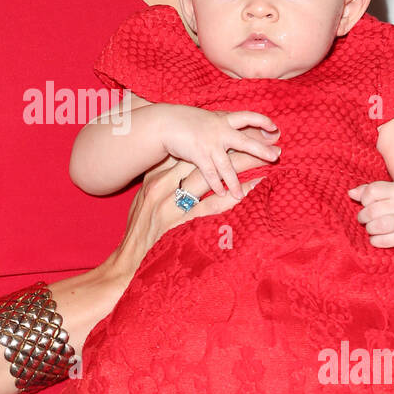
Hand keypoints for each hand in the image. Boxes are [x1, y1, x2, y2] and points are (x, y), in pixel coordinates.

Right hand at [102, 153, 265, 287]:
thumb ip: (159, 182)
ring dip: (241, 164)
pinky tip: (257, 185)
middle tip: (256, 137)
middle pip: (204, 158)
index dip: (212, 141)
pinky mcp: (185, 223)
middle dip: (230, 146)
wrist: (127, 262)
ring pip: (214, 176)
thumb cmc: (137, 233)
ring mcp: (174, 204)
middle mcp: (164, 186)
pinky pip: (219, 204)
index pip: (188, 152)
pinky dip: (239, 193)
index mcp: (154, 178)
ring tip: (265, 156)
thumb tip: (176, 168)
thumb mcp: (143, 201)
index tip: (232, 131)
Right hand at [157, 106, 280, 198]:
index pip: (247, 117)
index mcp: (223, 120)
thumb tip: (236, 126)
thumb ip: (221, 123)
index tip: (275, 128)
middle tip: (276, 155)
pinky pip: (210, 173)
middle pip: (245, 141)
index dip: (262, 121)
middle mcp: (220, 131)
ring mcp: (210, 143)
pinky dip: (216, 184)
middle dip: (261, 149)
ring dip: (235, 181)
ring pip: (227, 165)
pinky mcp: (198, 154)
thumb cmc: (185, 121)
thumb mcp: (207, 118)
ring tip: (241, 194)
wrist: (164, 122)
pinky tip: (222, 193)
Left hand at [348, 181, 393, 247]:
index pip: (372, 191)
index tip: (368, 204)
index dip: (364, 199)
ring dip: (369, 228)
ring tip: (372, 228)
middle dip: (363, 216)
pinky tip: (378, 238)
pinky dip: (375, 240)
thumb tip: (351, 193)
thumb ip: (368, 191)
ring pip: (376, 225)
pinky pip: (382, 241)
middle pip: (371, 210)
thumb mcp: (388, 193)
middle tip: (366, 219)